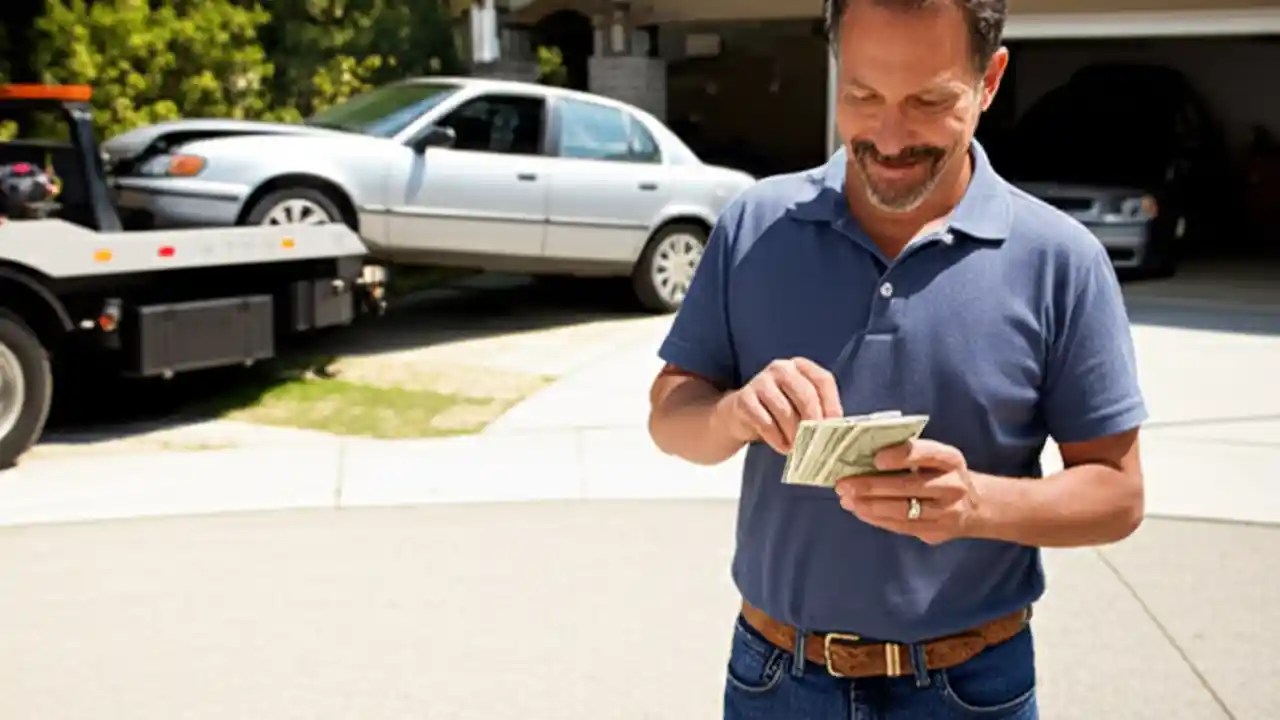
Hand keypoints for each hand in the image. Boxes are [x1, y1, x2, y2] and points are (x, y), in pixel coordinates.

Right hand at [717, 357, 841, 453]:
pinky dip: (777, 439)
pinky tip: (782, 446)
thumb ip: (818, 410)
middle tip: (816, 442)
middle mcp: (781, 368)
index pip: (823, 380)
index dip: (832, 404)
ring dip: (794, 434)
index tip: (834, 427)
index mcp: (800, 366)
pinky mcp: (744, 399)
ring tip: (798, 448)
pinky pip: (765, 423)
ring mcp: (760, 382)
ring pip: (785, 411)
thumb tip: (836, 429)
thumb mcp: (800, 405)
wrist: (738, 416)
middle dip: (813, 422)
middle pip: (806, 394)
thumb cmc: (778, 412)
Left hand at [834, 439, 982, 545]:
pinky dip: (877, 519)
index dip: (901, 455)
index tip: (877, 458)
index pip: (926, 454)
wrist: (976, 506)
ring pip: (903, 511)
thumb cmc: (941, 474)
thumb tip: (863, 457)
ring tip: (847, 500)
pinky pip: (902, 527)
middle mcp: (952, 485)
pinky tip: (860, 511)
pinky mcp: (937, 532)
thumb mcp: (935, 457)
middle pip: (908, 486)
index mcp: (950, 459)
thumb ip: (908, 454)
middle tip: (844, 484)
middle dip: (871, 485)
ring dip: (870, 506)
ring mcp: (947, 512)